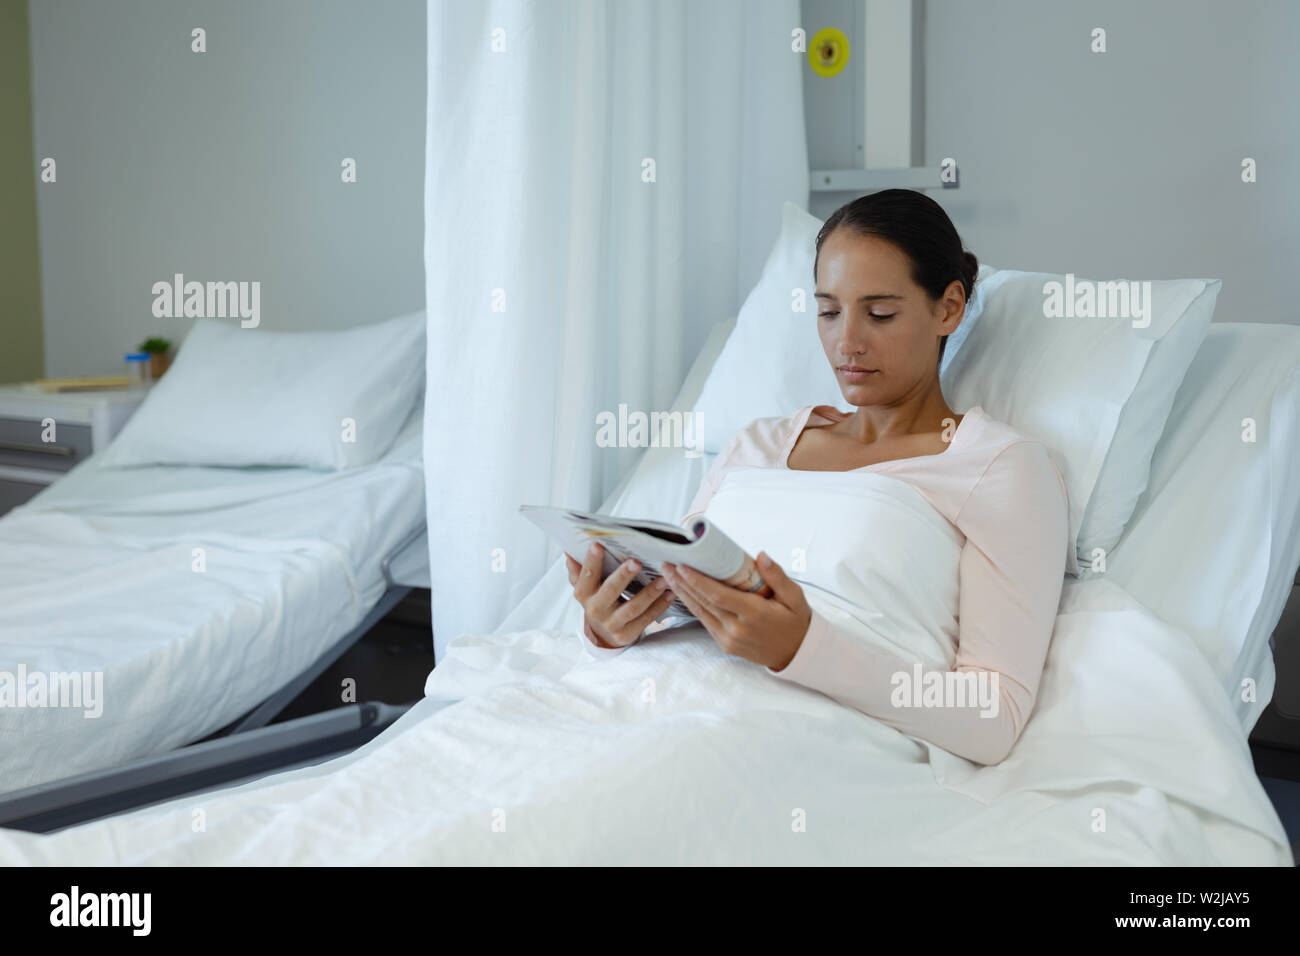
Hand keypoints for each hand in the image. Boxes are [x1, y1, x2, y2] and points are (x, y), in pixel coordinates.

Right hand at [565, 542, 676, 648]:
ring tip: (663, 579)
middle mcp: (596, 609)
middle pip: (610, 591)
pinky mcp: (627, 634)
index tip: (598, 544)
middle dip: (623, 576)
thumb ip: (578, 570)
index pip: (587, 575)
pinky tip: (670, 594)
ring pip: (633, 607)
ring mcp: (612, 624)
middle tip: (636, 562)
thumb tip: (569, 551)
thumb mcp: (585, 587)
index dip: (592, 561)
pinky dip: (659, 606)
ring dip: (649, 593)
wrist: (603, 634)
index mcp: (583, 594)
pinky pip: (646, 619)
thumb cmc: (598, 601)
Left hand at [661, 552, 811, 670]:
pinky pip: (705, 622)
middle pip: (704, 602)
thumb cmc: (795, 621)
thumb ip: (777, 576)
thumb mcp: (795, 596)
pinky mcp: (725, 645)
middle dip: (683, 582)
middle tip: (667, 563)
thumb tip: (761, 556)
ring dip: (682, 593)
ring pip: (700, 613)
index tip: (682, 565)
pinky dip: (693, 606)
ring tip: (668, 575)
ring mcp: (729, 639)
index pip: (718, 595)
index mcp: (754, 614)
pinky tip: (683, 592)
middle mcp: (738, 629)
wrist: (796, 654)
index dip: (698, 581)